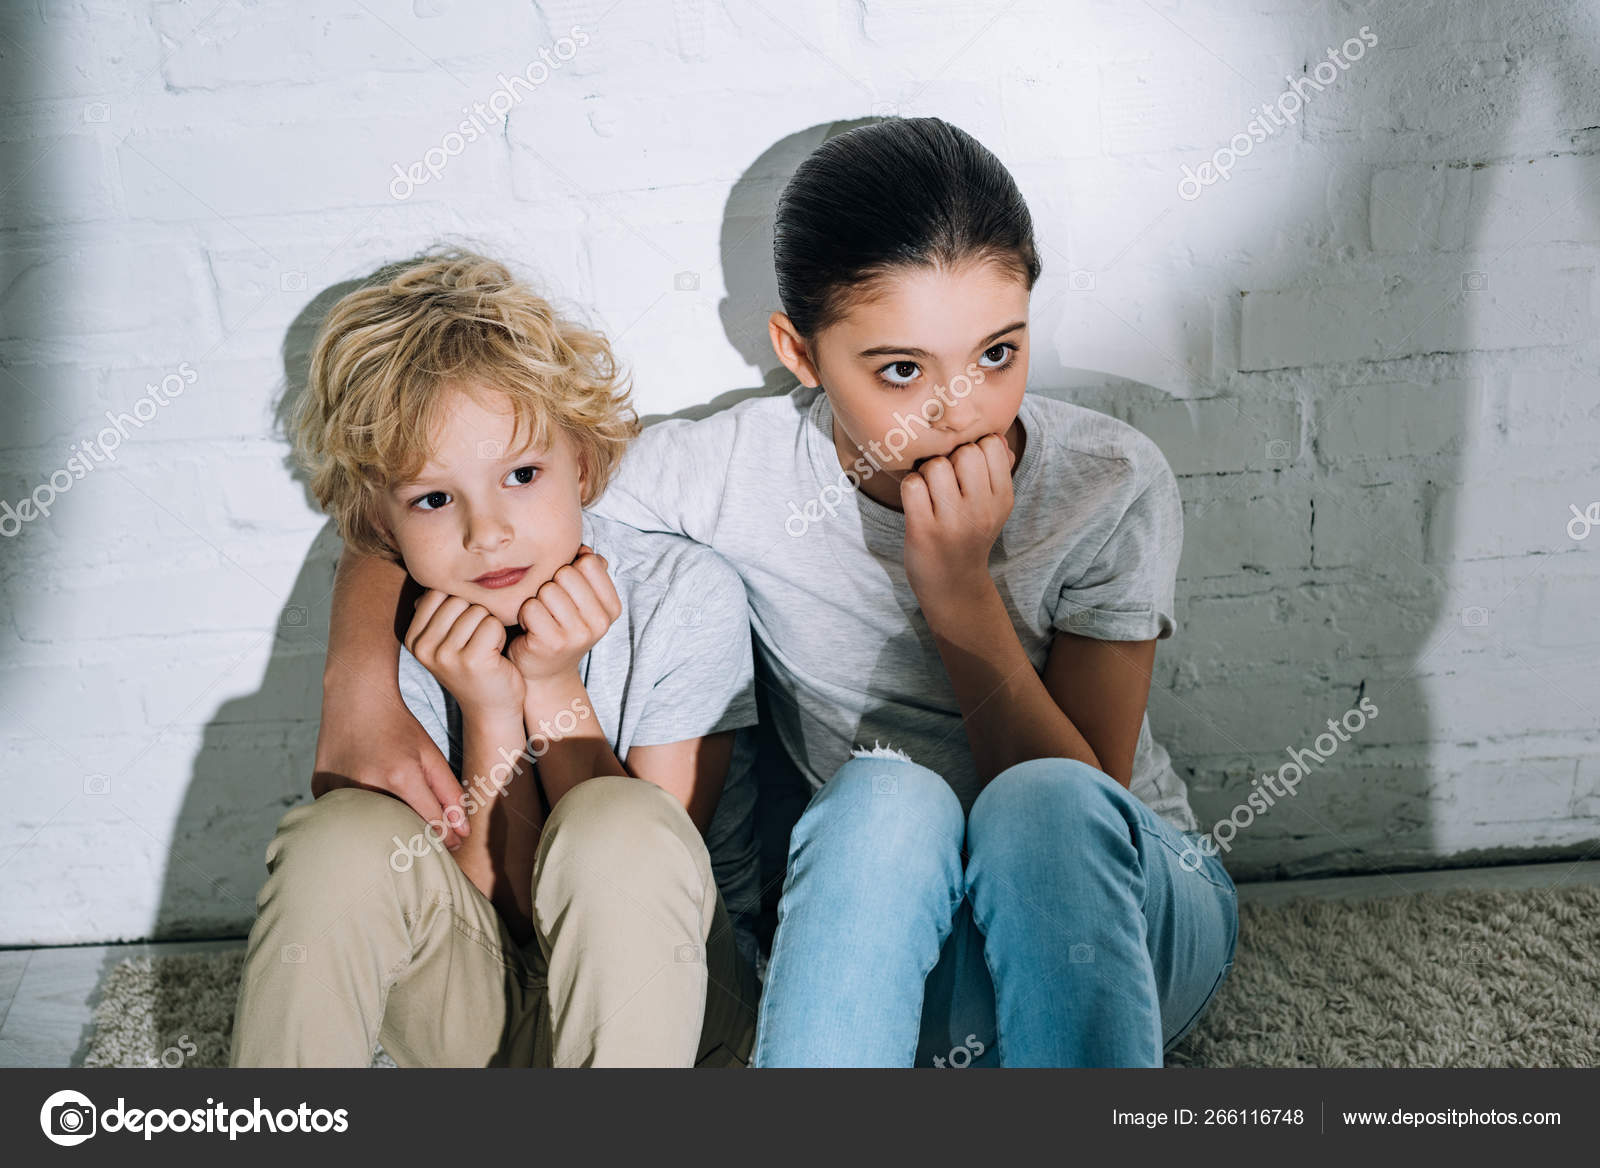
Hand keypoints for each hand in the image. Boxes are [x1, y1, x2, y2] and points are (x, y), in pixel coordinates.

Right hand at [311, 667, 468, 848]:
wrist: (355, 698)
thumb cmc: (398, 727)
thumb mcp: (432, 755)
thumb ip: (450, 794)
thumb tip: (462, 833)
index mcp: (400, 777)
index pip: (431, 824)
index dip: (447, 838)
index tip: (454, 845)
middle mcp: (367, 786)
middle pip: (400, 832)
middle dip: (418, 839)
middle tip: (429, 838)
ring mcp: (339, 789)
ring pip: (371, 829)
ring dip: (388, 830)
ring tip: (398, 815)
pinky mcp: (321, 790)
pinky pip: (347, 816)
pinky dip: (361, 815)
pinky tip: (368, 799)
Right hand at [405, 591, 526, 719]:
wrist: (492, 706)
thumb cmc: (474, 663)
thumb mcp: (448, 636)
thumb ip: (437, 607)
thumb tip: (430, 568)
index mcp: (413, 637)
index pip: (438, 593)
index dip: (460, 604)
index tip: (463, 630)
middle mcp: (423, 647)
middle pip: (459, 599)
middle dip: (476, 613)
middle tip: (477, 640)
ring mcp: (445, 655)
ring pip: (477, 610)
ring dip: (490, 625)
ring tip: (485, 647)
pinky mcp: (471, 660)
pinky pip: (492, 624)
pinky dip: (500, 634)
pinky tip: (495, 653)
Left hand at [508, 544, 621, 685]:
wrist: (545, 672)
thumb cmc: (561, 627)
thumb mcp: (582, 601)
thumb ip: (589, 573)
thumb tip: (584, 550)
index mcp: (612, 608)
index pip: (589, 563)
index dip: (571, 571)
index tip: (567, 591)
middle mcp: (600, 622)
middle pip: (566, 573)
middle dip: (552, 584)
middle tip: (551, 607)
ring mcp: (578, 635)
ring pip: (547, 589)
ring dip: (537, 600)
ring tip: (542, 618)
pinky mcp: (552, 643)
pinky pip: (531, 607)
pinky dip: (525, 614)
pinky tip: (531, 628)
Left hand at [900, 433, 1016, 610]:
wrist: (952, 585)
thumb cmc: (969, 535)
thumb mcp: (994, 506)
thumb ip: (997, 470)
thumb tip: (996, 435)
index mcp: (1002, 498)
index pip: (991, 444)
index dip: (973, 447)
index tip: (965, 466)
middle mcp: (982, 510)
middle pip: (963, 452)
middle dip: (948, 458)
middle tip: (944, 479)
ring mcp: (953, 522)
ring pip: (935, 465)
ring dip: (926, 472)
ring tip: (930, 491)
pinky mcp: (924, 531)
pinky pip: (912, 485)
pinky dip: (910, 487)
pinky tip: (916, 501)